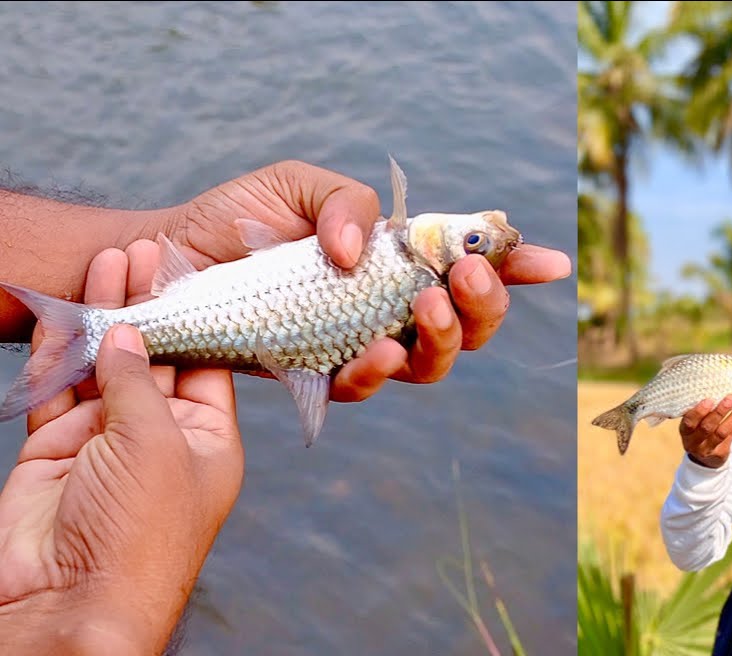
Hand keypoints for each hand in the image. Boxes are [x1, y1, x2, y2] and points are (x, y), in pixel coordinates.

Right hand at [0, 246, 242, 655]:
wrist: (69, 602)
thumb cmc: (138, 533)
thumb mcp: (155, 444)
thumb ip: (137, 382)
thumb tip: (127, 332)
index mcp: (209, 441)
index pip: (209, 364)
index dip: (197, 316)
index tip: (189, 269)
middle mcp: (162, 439)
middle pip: (156, 358)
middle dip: (149, 305)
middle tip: (145, 250)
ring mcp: (107, 443)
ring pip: (106, 366)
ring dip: (106, 316)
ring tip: (110, 259)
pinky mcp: (58, 449)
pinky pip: (59, 387)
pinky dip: (59, 347)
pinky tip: (66, 305)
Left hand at [145, 160, 571, 400]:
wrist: (173, 257)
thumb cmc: (240, 220)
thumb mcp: (299, 186)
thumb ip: (347, 203)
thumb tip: (362, 255)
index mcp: (399, 260)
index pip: (470, 264)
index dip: (518, 267)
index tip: (550, 263)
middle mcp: (391, 306)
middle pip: (470, 325)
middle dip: (483, 305)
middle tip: (461, 276)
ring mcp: (360, 343)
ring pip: (431, 363)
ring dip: (444, 339)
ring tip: (427, 307)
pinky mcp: (319, 375)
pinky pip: (362, 386)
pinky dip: (375, 373)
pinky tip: (378, 353)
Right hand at [679, 397, 731, 468]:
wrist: (704, 458)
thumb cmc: (699, 432)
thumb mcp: (694, 424)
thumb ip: (702, 411)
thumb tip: (716, 388)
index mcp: (685, 432)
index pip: (689, 423)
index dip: (698, 412)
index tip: (708, 400)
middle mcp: (694, 443)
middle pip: (706, 428)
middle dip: (718, 413)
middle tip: (728, 399)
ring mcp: (707, 450)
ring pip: (720, 433)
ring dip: (731, 417)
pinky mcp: (720, 453)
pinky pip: (730, 435)